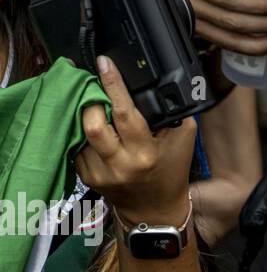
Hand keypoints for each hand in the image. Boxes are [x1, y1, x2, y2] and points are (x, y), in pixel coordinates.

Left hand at [76, 56, 197, 227]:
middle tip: (94, 87)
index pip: (124, 113)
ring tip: (92, 104)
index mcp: (145, 152)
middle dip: (91, 101)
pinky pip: (78, 148)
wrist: (155, 208)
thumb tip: (150, 87)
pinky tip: (93, 127)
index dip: (112, 84)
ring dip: (84, 115)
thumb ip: (169, 113)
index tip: (104, 63)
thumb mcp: (182, 139)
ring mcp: (100, 173)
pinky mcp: (87, 178)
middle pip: (93, 125)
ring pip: (81, 134)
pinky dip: (83, 133)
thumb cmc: (172, 170)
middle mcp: (120, 164)